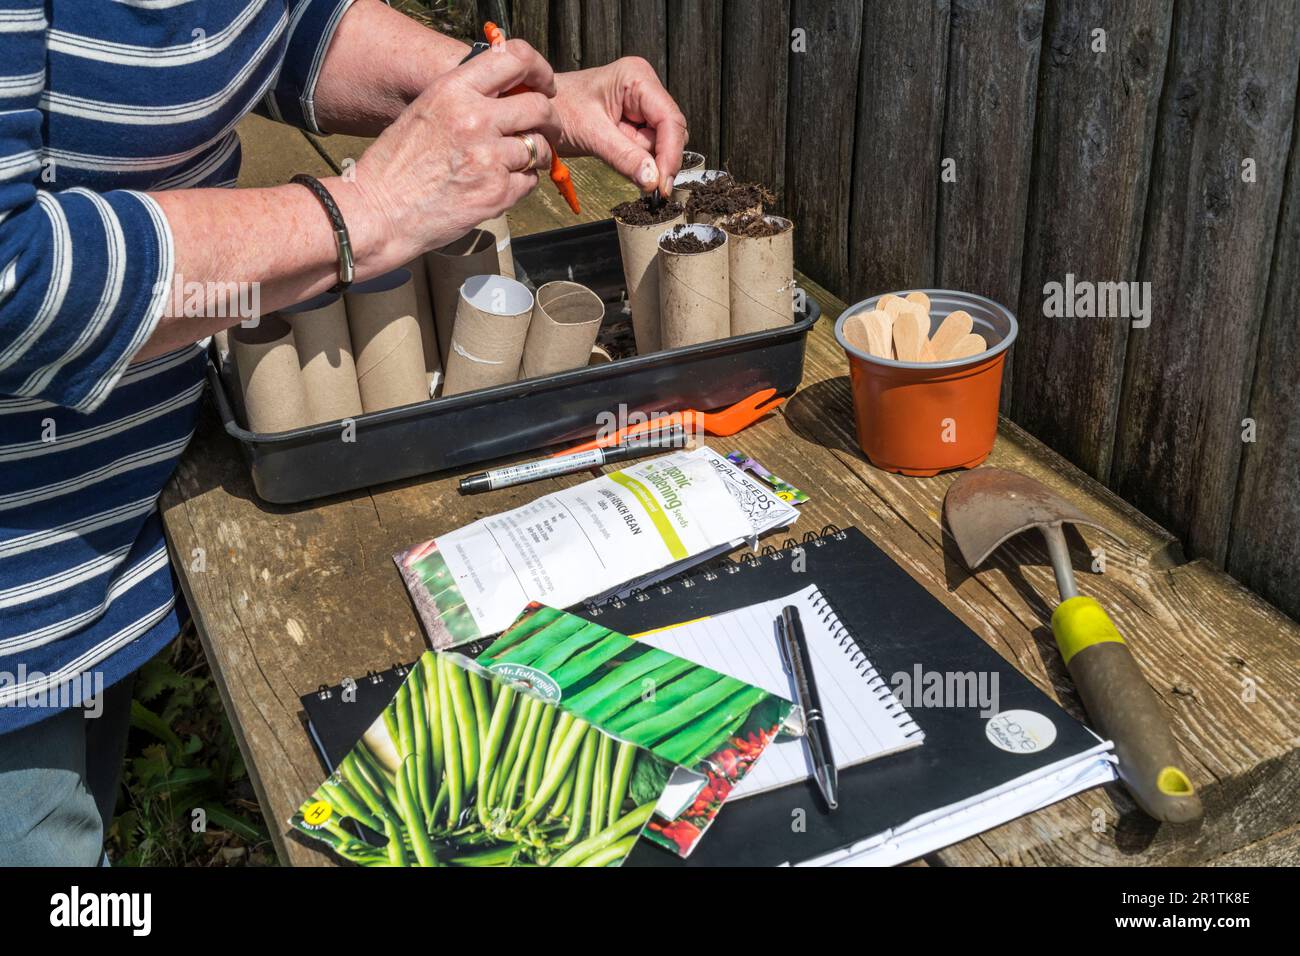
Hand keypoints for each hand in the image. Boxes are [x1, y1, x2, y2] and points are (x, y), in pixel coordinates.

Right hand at [346, 39, 560, 267]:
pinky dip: (522, 184)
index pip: (515, 59)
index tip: (544, 85)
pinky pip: (530, 182)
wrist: (379, 211)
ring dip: (537, 156)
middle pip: (540, 107)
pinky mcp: (496, 193)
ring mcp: (487, 157)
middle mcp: (474, 119)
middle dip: (550, 121)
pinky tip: (500, 185)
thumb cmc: (397, 165)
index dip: (540, 71)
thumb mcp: (426, 110)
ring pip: (540, 148)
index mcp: (453, 90)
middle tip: (547, 131)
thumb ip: (466, 98)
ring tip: (518, 163)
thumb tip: (508, 96)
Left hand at [552, 57, 687, 197]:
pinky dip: (639, 161)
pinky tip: (624, 161)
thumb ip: (625, 157)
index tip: (663, 184)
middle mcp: (644, 88)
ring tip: (621, 161)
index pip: (670, 119)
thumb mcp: (591, 135)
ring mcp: (641, 105)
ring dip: (646, 161)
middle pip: (670, 132)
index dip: (671, 154)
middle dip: (660, 160)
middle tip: (648, 186)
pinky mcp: (635, 122)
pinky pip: (648, 148)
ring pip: (661, 143)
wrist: (540, 112)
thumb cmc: (558, 110)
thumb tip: (653, 180)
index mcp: (637, 77)